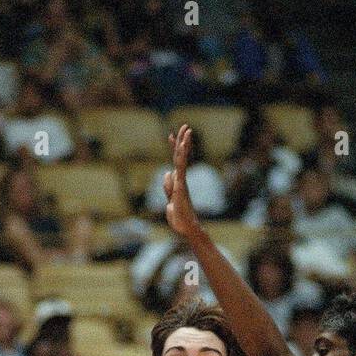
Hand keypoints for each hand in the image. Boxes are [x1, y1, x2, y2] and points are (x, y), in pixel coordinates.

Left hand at [163, 124, 200, 238]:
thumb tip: (168, 172)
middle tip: (186, 126)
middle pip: (180, 157)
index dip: (174, 148)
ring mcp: (181, 184)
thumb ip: (168, 187)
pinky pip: (181, 172)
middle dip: (182, 141)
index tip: (171, 134)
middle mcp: (181, 180)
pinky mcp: (181, 189)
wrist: (186, 229)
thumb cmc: (179, 218)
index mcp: (177, 182)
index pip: (175, 162)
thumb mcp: (170, 200)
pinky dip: (181, 161)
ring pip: (182, 161)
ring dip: (184, 146)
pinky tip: (182, 150)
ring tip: (187, 132)